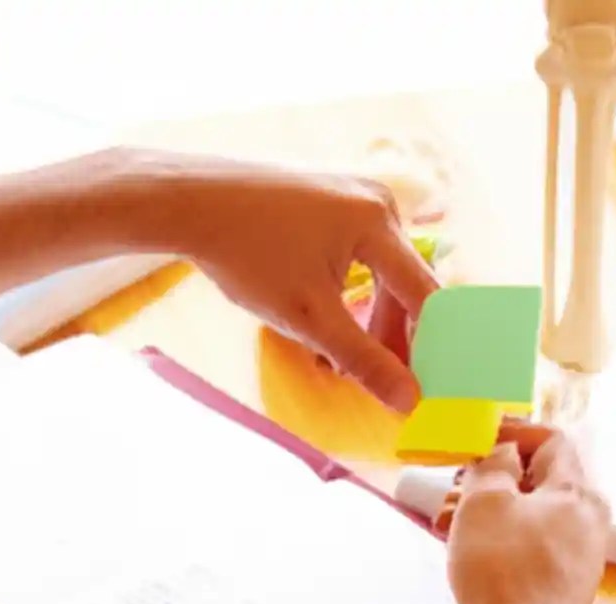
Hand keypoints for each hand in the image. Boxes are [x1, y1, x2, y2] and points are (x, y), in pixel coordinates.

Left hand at [134, 148, 438, 411]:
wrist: (189, 201)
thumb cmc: (246, 254)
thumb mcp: (308, 318)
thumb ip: (363, 360)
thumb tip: (408, 400)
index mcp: (379, 222)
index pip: (424, 294)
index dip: (426, 344)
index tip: (419, 384)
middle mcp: (375, 199)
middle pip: (403, 281)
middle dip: (389, 334)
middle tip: (372, 378)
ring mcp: (350, 192)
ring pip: (379, 268)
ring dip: (367, 314)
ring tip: (338, 355)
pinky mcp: (327, 195)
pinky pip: (356, 250)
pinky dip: (348, 287)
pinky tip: (322, 314)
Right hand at [446, 423, 609, 603]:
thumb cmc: (505, 572)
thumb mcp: (486, 501)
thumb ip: (492, 464)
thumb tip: (502, 452)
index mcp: (577, 492)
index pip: (551, 438)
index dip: (511, 429)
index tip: (475, 434)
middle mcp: (585, 521)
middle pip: (536, 478)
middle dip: (489, 475)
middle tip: (456, 481)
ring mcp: (574, 556)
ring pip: (526, 514)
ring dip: (485, 509)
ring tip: (448, 519)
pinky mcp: (557, 585)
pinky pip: (525, 546)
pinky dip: (495, 538)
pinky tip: (464, 548)